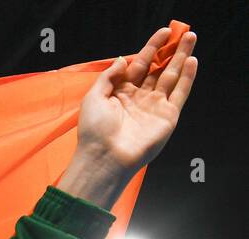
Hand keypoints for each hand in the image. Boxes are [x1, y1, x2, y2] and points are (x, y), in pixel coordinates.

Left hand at [65, 27, 197, 205]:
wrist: (105, 158)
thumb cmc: (94, 131)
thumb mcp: (93, 97)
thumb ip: (109, 76)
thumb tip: (124, 59)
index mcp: (120, 92)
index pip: (139, 64)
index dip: (151, 48)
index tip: (162, 32)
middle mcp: (139, 98)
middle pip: (158, 68)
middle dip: (170, 50)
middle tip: (181, 33)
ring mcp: (154, 106)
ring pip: (171, 76)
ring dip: (182, 58)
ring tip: (190, 38)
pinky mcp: (167, 116)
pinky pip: (180, 93)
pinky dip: (187, 77)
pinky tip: (191, 62)